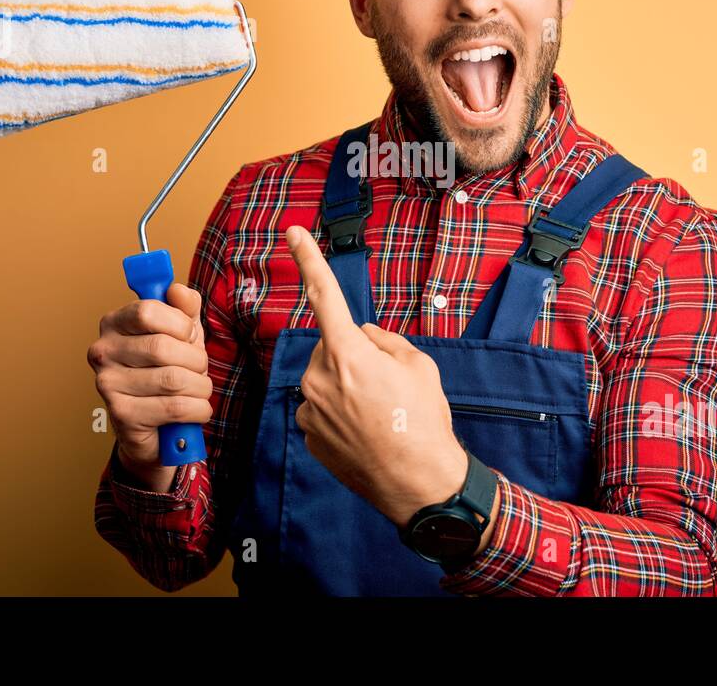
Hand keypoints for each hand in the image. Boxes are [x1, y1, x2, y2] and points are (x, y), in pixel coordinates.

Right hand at [88, 284, 211, 492]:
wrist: (157, 426)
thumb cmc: (168, 372)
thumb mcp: (181, 334)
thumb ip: (184, 308)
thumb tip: (178, 290)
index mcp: (114, 323)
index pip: (147, 311)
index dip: (179, 324)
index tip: (188, 336)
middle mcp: (103, 351)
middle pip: (162, 347)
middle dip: (196, 360)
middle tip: (198, 370)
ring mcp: (107, 384)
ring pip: (173, 379)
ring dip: (200, 387)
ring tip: (198, 390)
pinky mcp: (121, 414)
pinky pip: (174, 407)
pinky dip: (197, 409)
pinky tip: (195, 409)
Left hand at [284, 224, 468, 526]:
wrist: (419, 484)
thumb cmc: (423, 422)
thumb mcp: (419, 365)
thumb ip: (384, 341)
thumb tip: (362, 337)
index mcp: (348, 353)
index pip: (325, 295)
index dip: (309, 260)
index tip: (293, 233)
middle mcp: (319, 377)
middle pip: (331, 347)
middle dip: (352, 355)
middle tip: (385, 385)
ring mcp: (309, 408)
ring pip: (324, 379)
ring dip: (345, 386)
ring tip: (379, 413)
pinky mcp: (307, 434)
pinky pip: (321, 409)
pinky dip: (339, 414)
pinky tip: (364, 431)